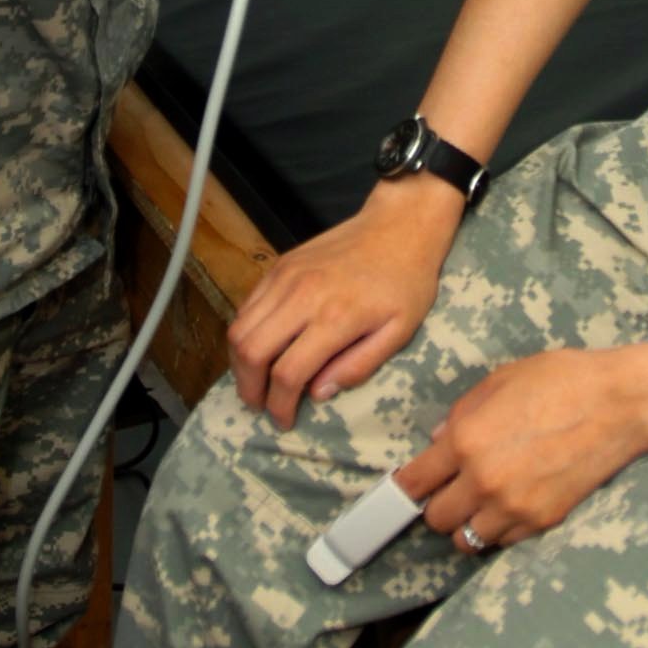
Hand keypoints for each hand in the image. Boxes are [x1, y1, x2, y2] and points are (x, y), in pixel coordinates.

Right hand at [228, 184, 459, 427]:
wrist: (399, 225)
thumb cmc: (406, 280)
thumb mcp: (399, 331)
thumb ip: (358, 365)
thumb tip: (319, 393)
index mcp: (335, 318)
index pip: (288, 373)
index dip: (280, 406)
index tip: (285, 421)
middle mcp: (302, 296)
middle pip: (251, 351)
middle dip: (249, 388)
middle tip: (260, 405)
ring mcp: (286, 277)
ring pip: (240, 327)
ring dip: (240, 362)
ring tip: (254, 381)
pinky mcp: (280, 265)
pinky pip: (248, 305)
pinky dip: (245, 332)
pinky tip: (260, 347)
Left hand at [397, 347, 647, 549]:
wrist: (618, 403)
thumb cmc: (560, 380)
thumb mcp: (499, 381)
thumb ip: (462, 413)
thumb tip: (438, 440)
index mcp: (465, 439)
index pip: (415, 482)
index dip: (405, 488)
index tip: (406, 489)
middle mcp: (483, 479)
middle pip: (436, 519)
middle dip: (438, 505)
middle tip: (452, 489)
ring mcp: (513, 506)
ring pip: (466, 539)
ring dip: (467, 523)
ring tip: (480, 502)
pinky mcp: (542, 521)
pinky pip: (503, 541)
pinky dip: (499, 530)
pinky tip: (510, 505)